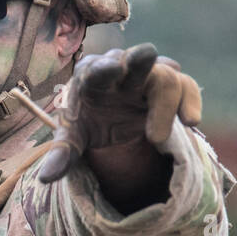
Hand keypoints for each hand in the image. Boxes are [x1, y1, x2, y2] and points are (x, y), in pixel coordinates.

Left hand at [38, 43, 201, 183]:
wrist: (108, 119)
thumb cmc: (85, 122)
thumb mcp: (72, 138)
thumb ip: (62, 154)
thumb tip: (45, 179)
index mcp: (91, 76)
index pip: (97, 69)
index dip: (105, 68)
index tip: (113, 68)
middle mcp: (123, 69)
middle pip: (136, 61)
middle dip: (141, 60)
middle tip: (148, 56)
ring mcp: (148, 75)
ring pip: (166, 78)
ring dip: (165, 107)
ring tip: (156, 140)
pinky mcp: (170, 86)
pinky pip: (187, 86)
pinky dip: (191, 101)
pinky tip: (190, 122)